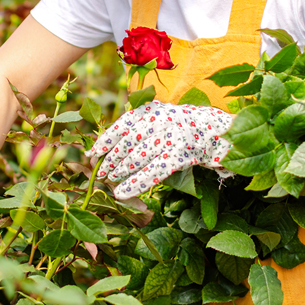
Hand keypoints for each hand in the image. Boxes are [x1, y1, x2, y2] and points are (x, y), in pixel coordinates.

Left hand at [90, 101, 232, 199]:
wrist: (211, 131)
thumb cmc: (175, 127)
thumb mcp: (156, 118)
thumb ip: (134, 128)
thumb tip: (100, 149)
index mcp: (151, 111)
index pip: (122, 125)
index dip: (105, 140)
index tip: (93, 153)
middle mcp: (160, 122)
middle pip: (128, 144)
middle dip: (111, 160)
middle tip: (101, 172)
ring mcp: (170, 139)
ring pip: (137, 158)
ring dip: (120, 172)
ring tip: (110, 180)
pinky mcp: (179, 156)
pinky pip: (152, 173)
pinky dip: (134, 184)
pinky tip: (121, 193)